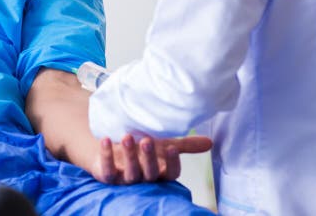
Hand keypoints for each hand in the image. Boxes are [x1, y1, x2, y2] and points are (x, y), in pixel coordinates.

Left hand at [90, 134, 211, 184]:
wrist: (115, 146)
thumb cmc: (144, 148)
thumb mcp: (164, 144)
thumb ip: (185, 145)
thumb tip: (211, 142)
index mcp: (160, 172)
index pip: (171, 173)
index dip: (172, 162)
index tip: (171, 147)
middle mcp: (144, 178)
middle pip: (150, 174)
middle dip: (148, 158)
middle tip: (147, 140)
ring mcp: (126, 179)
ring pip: (130, 173)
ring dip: (129, 155)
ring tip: (127, 137)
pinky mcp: (108, 176)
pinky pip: (107, 170)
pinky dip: (105, 155)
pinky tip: (105, 140)